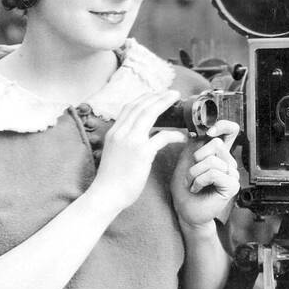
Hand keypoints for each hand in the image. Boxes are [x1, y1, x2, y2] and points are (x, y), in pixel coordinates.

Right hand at [90, 88, 187, 211]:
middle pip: (141, 106)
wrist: (106, 194)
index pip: (129, 107)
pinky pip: (162, 137)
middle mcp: (121, 132)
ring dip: (165, 104)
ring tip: (177, 100)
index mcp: (113, 132)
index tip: (156, 95)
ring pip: (150, 114)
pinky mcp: (142, 152)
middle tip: (172, 93)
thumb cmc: (111, 180)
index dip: (144, 98)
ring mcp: (131, 141)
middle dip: (158, 96)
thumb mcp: (114, 154)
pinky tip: (182, 137)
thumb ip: (123, 143)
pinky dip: (174, 135)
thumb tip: (135, 139)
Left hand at [171, 120, 240, 227]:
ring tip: (192, 183)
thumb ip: (194, 145)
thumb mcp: (185, 160)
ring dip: (195, 172)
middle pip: (216, 144)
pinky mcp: (232, 185)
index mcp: (218, 153)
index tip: (209, 132)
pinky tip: (197, 189)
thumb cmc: (184, 189)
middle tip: (191, 173)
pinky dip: (200, 180)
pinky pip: (214, 173)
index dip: (223, 126)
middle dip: (197, 158)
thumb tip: (200, 131)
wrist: (185, 211)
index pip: (231, 131)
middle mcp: (228, 162)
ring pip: (212, 160)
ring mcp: (232, 174)